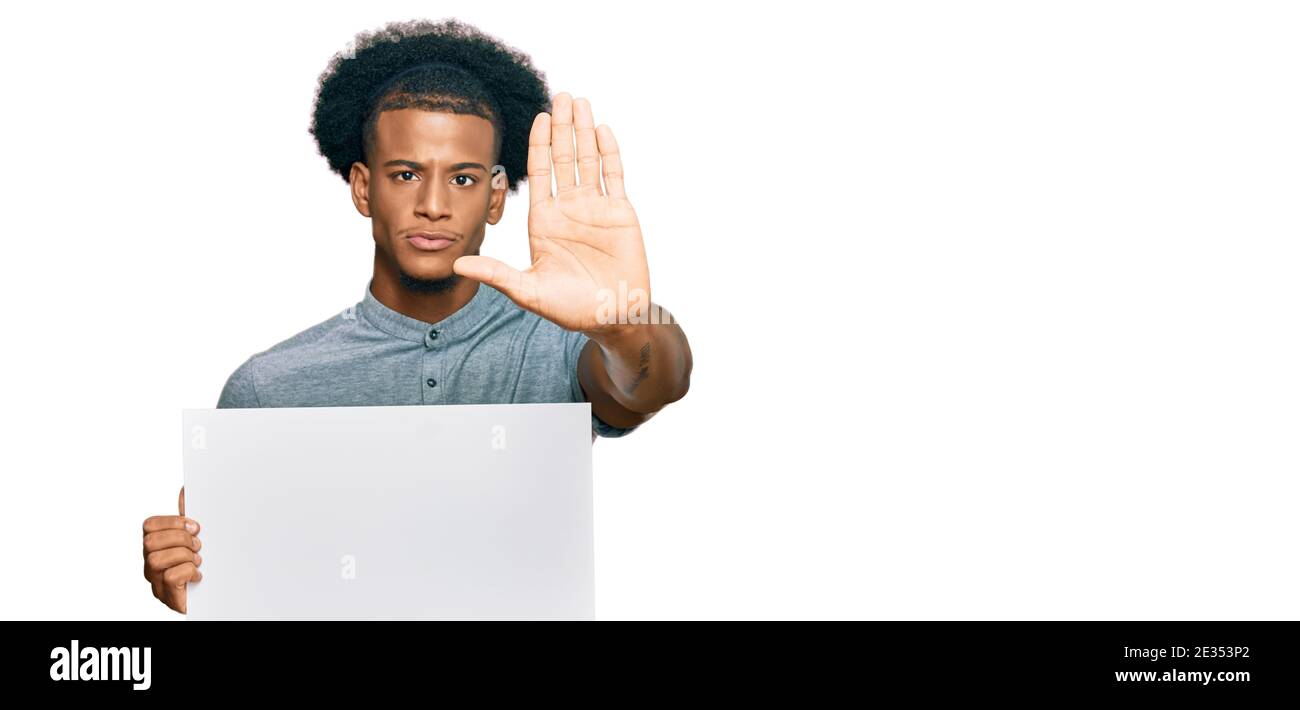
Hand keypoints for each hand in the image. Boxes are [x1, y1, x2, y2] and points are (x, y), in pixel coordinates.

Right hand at [142, 485, 201, 613]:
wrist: (216, 597)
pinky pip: (170, 577)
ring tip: (197, 561)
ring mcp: (156, 582)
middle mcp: (151, 564)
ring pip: (156, 560)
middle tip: (198, 546)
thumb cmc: (204, 564)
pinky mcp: (168, 596)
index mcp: (157, 546)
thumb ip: (189, 517)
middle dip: (179, 539)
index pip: (149, 525)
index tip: (195, 526)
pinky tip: (198, 576)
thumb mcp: (198, 537)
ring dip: (184, 556)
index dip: (172, 522)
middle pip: (150, 542)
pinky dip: (188, 572)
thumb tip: (186, 490)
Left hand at [452, 92, 650, 333]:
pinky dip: (609, 153)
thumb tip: (458, 264)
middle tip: (561, 94)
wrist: (612, 317)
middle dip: (563, 126)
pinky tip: (602, 130)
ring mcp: (595, 208)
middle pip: (564, 157)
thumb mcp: (528, 291)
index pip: (540, 172)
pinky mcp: (620, 213)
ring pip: (588, 160)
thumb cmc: (570, 308)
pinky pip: (613, 176)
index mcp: (544, 220)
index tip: (538, 117)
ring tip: (581, 102)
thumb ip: (496, 274)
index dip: (539, 144)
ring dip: (585, 131)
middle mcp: (569, 208)